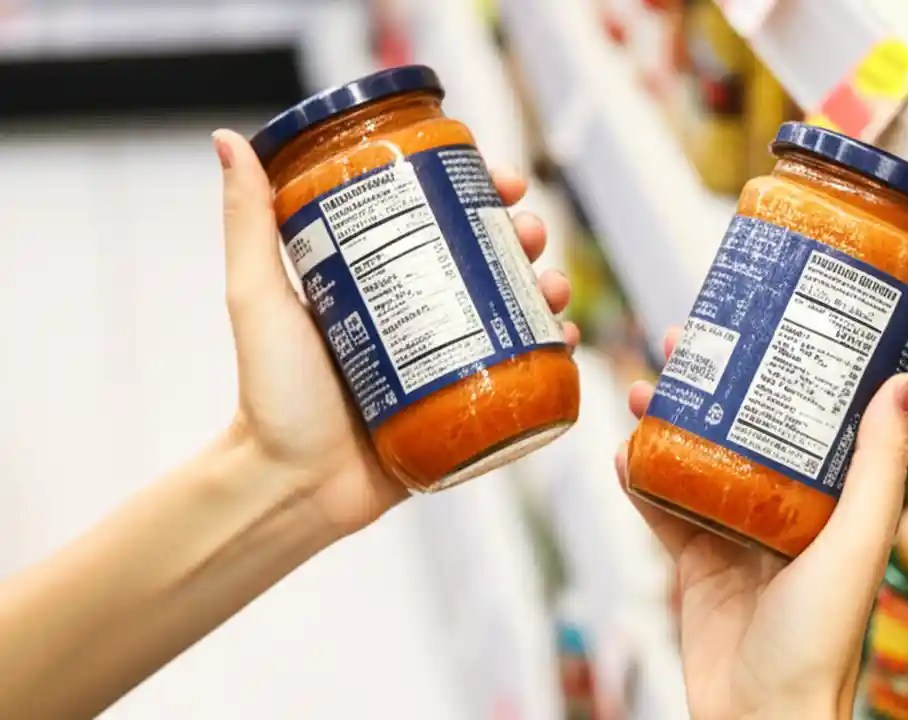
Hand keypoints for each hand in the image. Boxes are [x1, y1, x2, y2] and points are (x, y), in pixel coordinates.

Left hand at [213, 129, 576, 537]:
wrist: (289, 486)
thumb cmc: (269, 395)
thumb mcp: (258, 297)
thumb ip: (248, 224)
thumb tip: (228, 140)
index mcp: (379, 282)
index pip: (439, 220)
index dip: (478, 194)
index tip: (500, 177)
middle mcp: (419, 317)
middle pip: (488, 261)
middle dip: (523, 238)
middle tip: (531, 233)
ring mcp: (447, 363)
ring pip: (514, 313)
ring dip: (546, 289)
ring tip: (553, 287)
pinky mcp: (467, 409)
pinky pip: (522, 374)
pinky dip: (552, 353)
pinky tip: (566, 339)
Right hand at [617, 329, 907, 719]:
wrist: (760, 719)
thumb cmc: (819, 645)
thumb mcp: (856, 541)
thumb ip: (877, 465)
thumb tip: (903, 380)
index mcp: (830, 503)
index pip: (805, 417)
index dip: (780, 366)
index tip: (758, 322)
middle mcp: (783, 513)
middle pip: (740, 429)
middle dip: (710, 383)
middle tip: (683, 341)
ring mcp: (736, 538)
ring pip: (695, 460)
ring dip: (667, 420)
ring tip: (645, 387)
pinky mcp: (695, 567)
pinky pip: (663, 509)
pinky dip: (641, 478)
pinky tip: (624, 451)